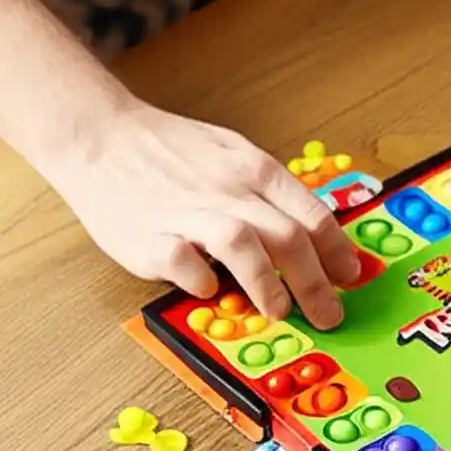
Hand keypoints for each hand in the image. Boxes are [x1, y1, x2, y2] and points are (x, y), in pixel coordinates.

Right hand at [49, 101, 360, 328]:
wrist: (100, 136)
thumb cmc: (169, 151)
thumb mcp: (231, 153)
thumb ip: (269, 191)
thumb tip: (313, 232)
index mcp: (252, 168)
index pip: (310, 213)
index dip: (337, 251)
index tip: (351, 277)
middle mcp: (227, 188)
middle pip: (286, 236)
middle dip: (316, 282)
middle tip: (330, 314)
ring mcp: (187, 212)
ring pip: (243, 245)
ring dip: (268, 284)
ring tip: (280, 311)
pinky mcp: (149, 236)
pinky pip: (183, 263)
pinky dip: (201, 281)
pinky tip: (208, 290)